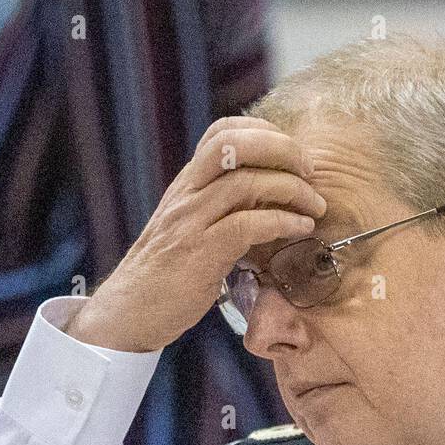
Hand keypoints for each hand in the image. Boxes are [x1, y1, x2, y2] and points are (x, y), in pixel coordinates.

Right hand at [68, 116, 326, 351]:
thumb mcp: (190, 230)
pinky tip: (301, 229)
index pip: (222, 132)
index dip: (263, 132)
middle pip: (234, 143)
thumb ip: (218, 210)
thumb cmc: (165, 277)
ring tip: (316, 207)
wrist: (128, 313)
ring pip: (246, 182)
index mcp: (186, 185)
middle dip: (282, 149)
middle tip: (311, 171)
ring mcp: (190, 222)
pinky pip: (247, 224)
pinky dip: (282, 222)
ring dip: (293, 189)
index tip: (292, 155)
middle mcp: (186, 195)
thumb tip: (262, 200)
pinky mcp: (199, 254)